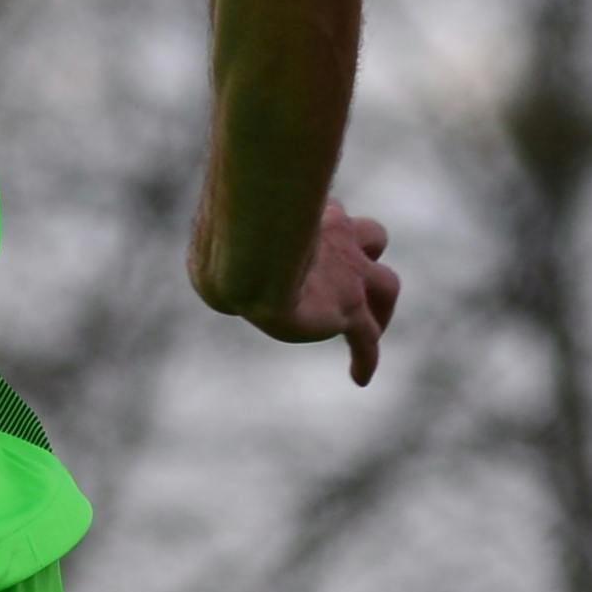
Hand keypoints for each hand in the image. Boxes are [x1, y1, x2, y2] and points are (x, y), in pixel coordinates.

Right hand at [215, 197, 399, 384]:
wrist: (247, 256)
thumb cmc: (225, 238)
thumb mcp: (218, 234)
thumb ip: (220, 246)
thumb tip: (206, 267)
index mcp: (308, 215)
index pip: (326, 214)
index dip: (320, 225)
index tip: (304, 240)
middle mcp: (338, 238)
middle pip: (370, 236)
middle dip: (364, 251)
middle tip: (349, 273)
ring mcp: (350, 274)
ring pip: (385, 284)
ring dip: (381, 305)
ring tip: (372, 329)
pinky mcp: (348, 309)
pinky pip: (367, 338)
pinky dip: (366, 358)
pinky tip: (360, 377)